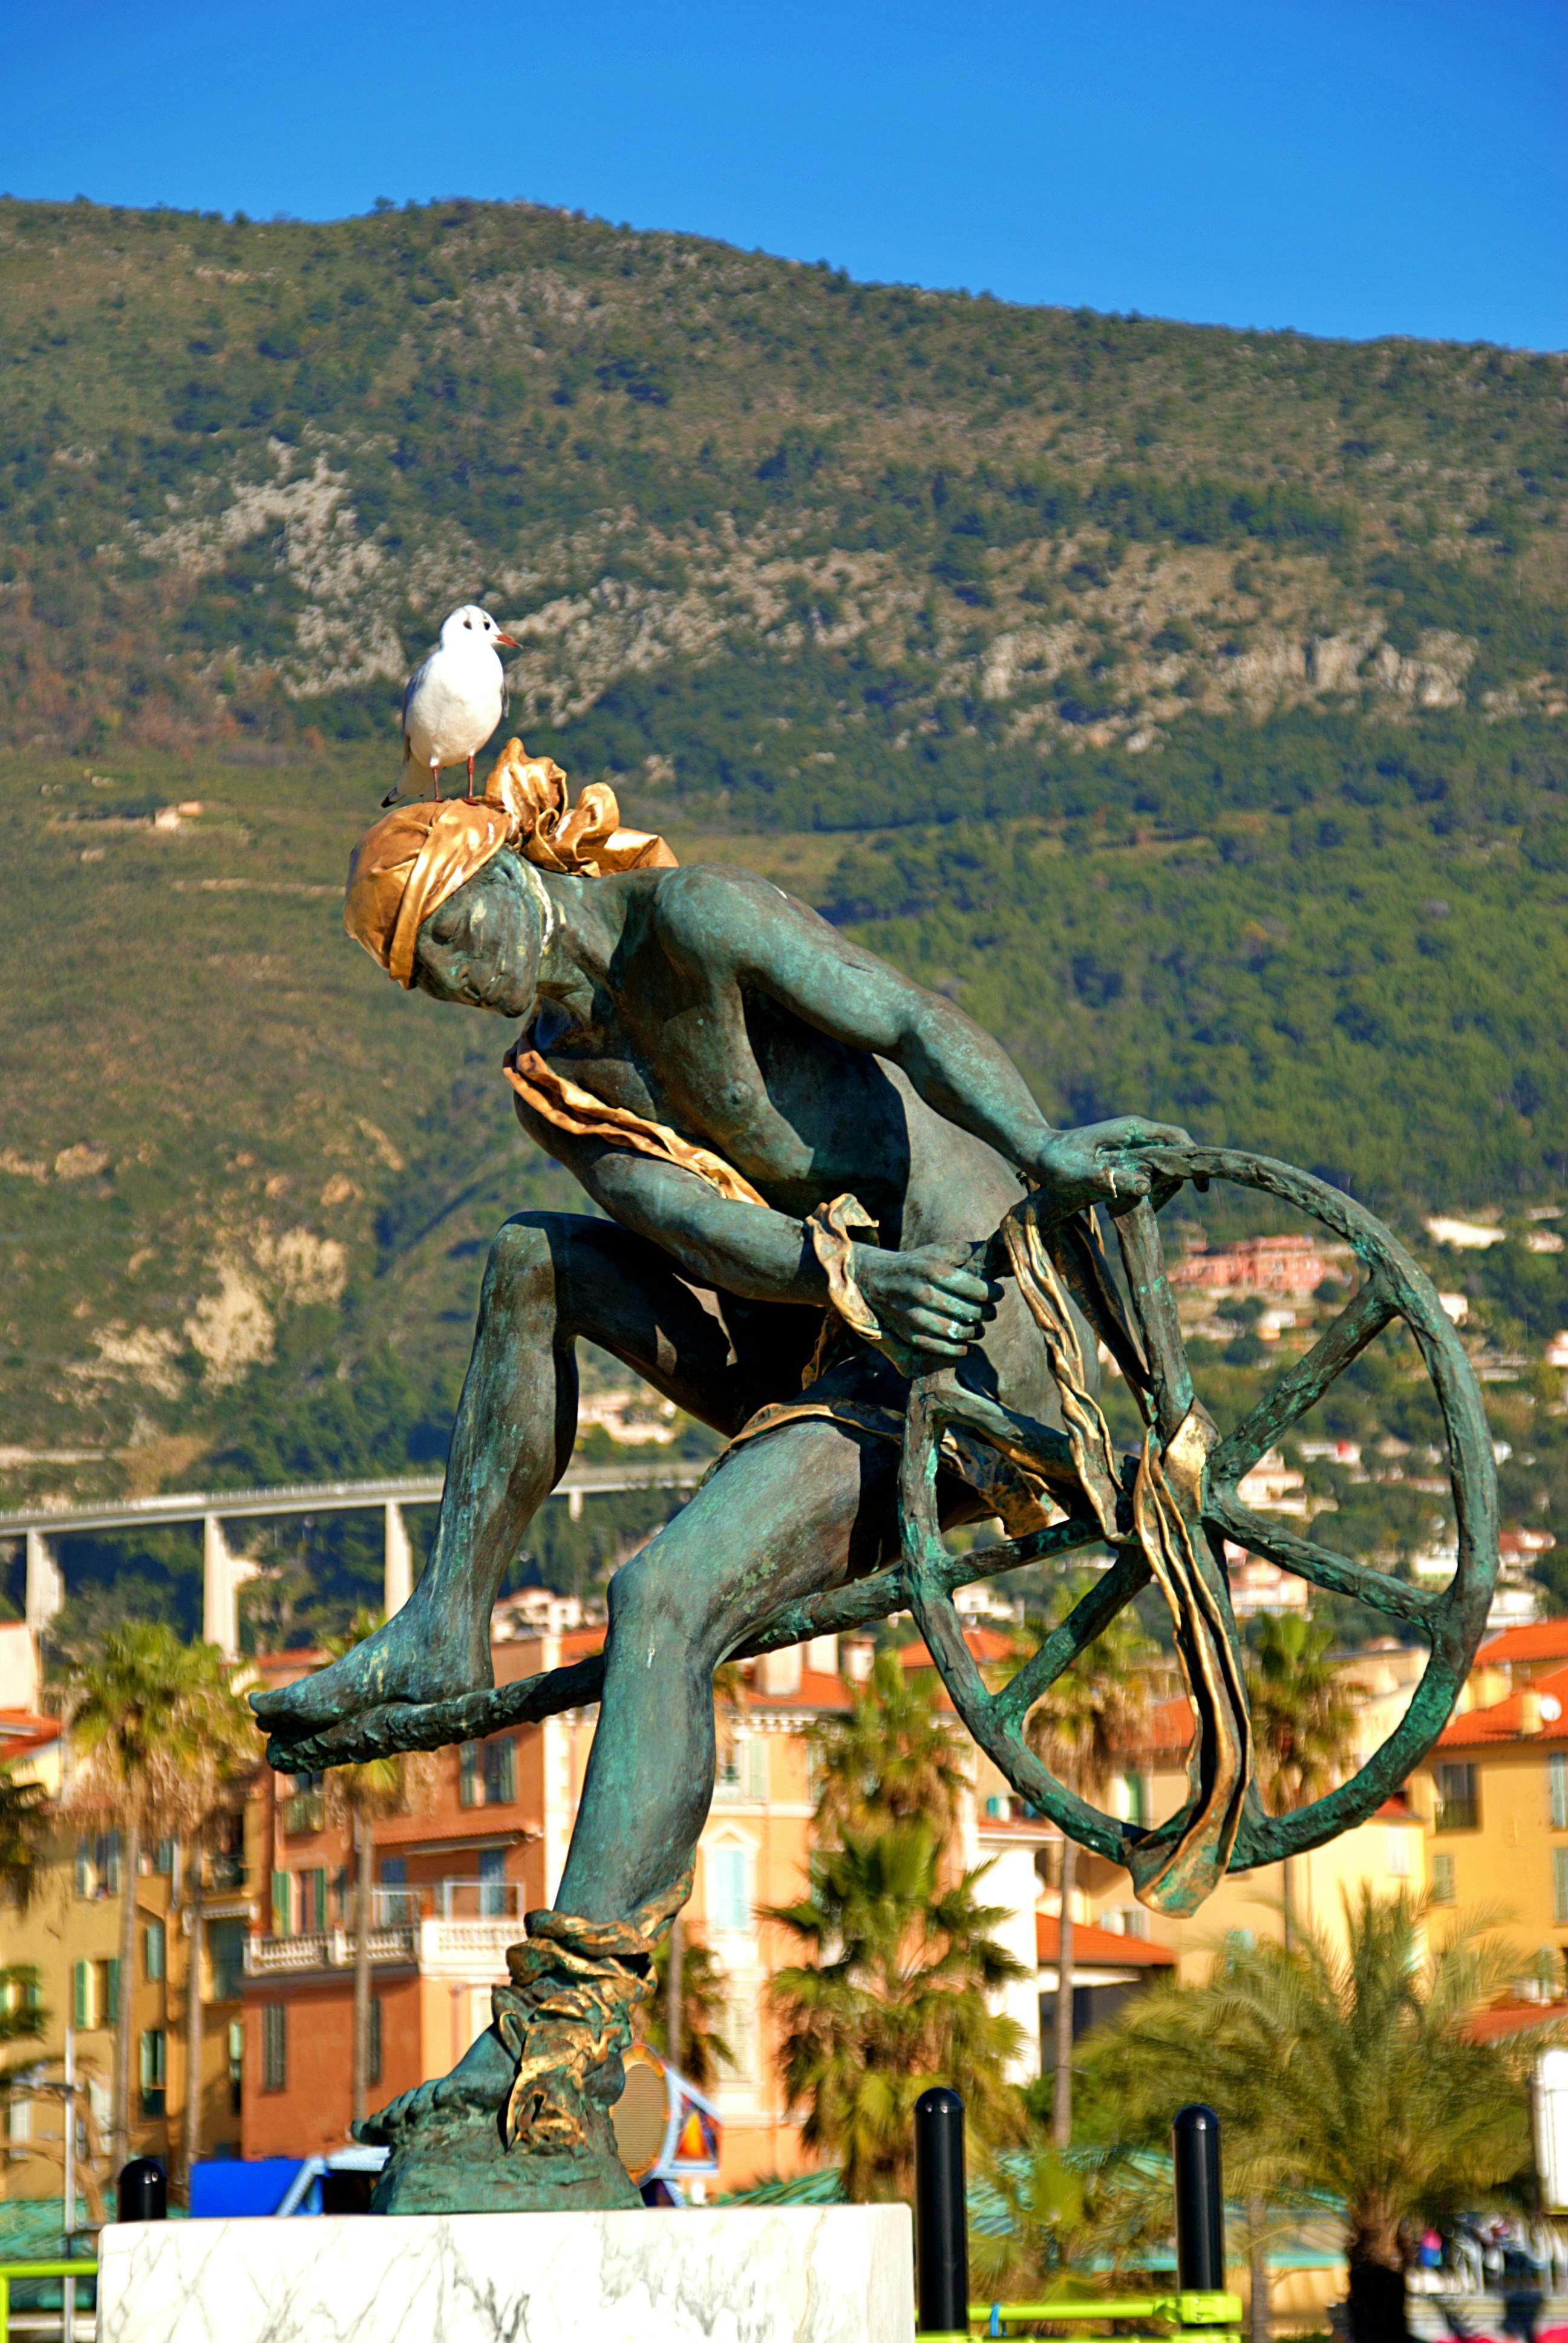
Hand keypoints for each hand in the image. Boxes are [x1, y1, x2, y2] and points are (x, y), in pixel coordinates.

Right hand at [850, 1240, 997, 1362]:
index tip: (998, 1294)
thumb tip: (1003, 1256)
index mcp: (933, 1269)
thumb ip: (970, 1252)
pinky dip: (958, 1349)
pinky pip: (939, 1348)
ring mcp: (912, 1315)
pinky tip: (965, 1344)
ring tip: (978, 1328)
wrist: (876, 1279)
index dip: (993, 1294)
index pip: (976, 1288)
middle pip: (968, 1312)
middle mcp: (922, 1292)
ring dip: (974, 1332)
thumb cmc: (918, 1264)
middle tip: (990, 1312)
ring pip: (955, 1332)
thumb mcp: (940, 1250)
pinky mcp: (906, 1333)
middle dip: (987, 1314)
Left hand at [1028, 1116, 1192, 1211]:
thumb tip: (1146, 1187)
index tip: (1202, 1187)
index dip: (1194, 1159)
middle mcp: (1137, 1136)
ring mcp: (1133, 1148)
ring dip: (1160, 1191)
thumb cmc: (1055, 1161)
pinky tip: (1127, 1207)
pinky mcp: (1127, 1161)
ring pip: (1163, 1169)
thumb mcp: (1079, 1174)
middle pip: (1175, 1156)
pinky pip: (1149, 1177)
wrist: (1037, 1155)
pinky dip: (1148, 1194)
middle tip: (1154, 1208)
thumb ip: (1110, 1179)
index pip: (1177, 1137)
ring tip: (1135, 1209)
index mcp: (1132, 1129)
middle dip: (1174, 1182)